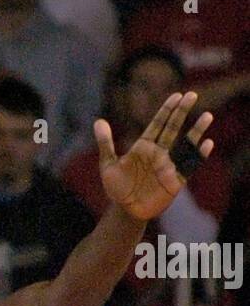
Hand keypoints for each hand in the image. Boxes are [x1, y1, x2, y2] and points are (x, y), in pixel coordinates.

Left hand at [94, 92, 213, 221]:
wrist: (125, 211)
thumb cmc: (116, 188)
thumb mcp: (108, 165)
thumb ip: (105, 143)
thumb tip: (98, 121)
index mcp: (144, 147)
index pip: (158, 124)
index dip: (167, 110)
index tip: (177, 95)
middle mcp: (159, 153)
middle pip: (173, 128)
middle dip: (182, 112)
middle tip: (192, 94)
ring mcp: (168, 166)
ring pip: (185, 145)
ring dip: (196, 131)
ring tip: (207, 115)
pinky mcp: (175, 181)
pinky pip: (189, 166)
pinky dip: (198, 156)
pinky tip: (207, 144)